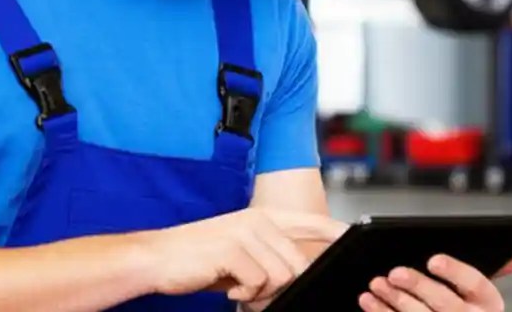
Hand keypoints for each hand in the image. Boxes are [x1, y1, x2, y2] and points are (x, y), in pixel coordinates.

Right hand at [138, 207, 347, 304]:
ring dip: (261, 292)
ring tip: (238, 287)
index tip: (353, 236)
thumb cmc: (199, 258)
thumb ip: (269, 255)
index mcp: (262, 217)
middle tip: (253, 290)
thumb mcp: (240, 252)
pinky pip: (260, 283)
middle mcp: (258, 220)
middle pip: (299, 262)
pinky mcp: (233, 249)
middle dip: (283, 285)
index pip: (309, 222)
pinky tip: (227, 288)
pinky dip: (245, 294)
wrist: (158, 258)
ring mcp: (246, 232)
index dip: (334, 231)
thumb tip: (298, 272)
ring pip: (282, 275)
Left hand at [360, 243, 511, 311]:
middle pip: (446, 305)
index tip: (433, 259)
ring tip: (376, 283)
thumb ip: (497, 268)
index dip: (455, 272)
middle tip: (394, 272)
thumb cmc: (462, 307)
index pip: (477, 285)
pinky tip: (369, 301)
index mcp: (490, 306)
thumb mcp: (479, 293)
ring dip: (394, 302)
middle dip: (418, 287)